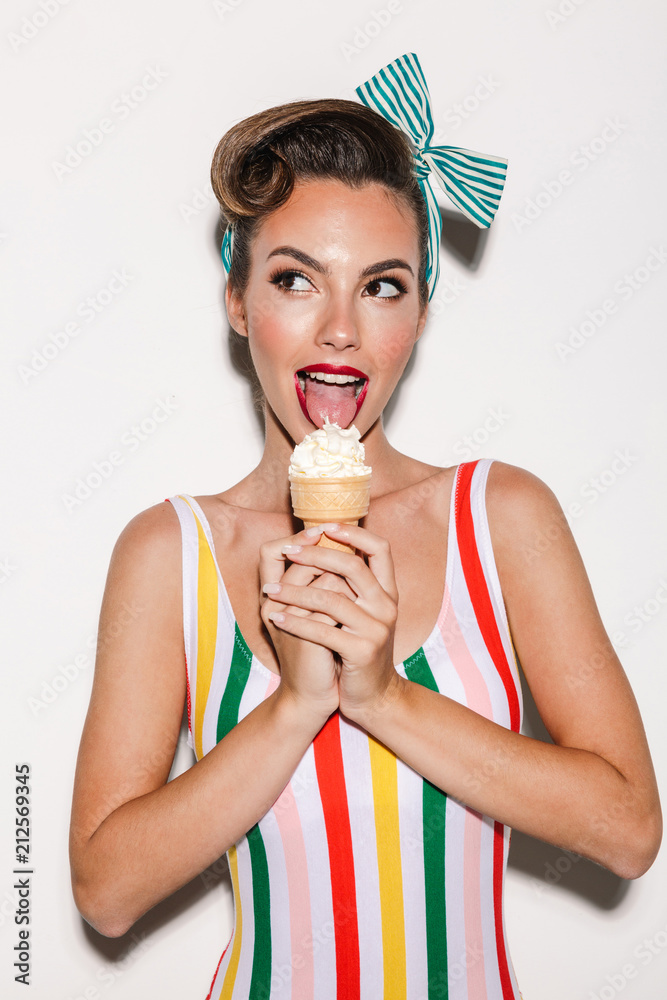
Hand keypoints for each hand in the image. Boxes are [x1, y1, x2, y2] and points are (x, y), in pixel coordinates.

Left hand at [262, 524, 400, 720]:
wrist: (372, 697)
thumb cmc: (356, 651)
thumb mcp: (358, 614)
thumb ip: (348, 586)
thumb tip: (319, 548)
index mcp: (387, 592)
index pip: (380, 549)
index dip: (353, 533)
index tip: (325, 526)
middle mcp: (387, 606)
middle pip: (352, 566)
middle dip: (316, 554)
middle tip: (290, 552)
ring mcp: (377, 629)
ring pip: (331, 598)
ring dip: (295, 592)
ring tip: (270, 590)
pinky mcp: (363, 651)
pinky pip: (322, 630)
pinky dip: (295, 622)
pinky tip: (275, 617)